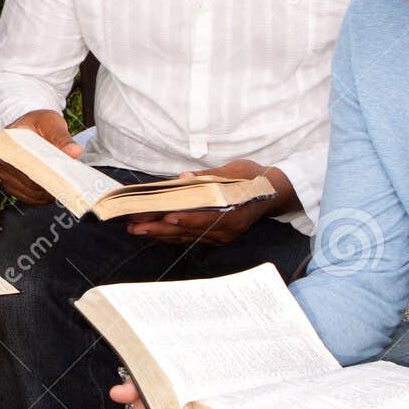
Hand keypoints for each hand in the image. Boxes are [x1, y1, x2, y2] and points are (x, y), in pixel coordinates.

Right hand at [0, 109, 81, 204]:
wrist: (31, 130)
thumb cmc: (38, 124)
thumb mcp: (51, 122)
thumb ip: (62, 137)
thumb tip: (73, 151)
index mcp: (6, 140)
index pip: (23, 160)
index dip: (42, 169)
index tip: (58, 174)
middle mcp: (2, 159)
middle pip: (26, 178)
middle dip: (49, 181)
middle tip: (68, 181)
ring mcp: (6, 174)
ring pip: (29, 191)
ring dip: (47, 190)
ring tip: (64, 184)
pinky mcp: (13, 186)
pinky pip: (29, 197)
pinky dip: (43, 196)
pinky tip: (54, 190)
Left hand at [126, 159, 294, 246]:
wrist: (272, 191)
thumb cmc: (253, 177)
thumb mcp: (234, 171)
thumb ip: (209, 177)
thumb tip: (184, 178)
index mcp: (235, 213)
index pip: (207, 219)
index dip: (187, 219)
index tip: (167, 217)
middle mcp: (227, 230)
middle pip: (190, 231)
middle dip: (161, 229)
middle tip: (136, 226)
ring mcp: (221, 236)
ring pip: (187, 237)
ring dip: (160, 233)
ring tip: (136, 229)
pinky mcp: (215, 237)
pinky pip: (190, 238)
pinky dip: (171, 235)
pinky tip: (153, 232)